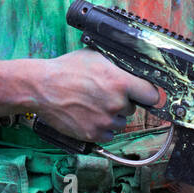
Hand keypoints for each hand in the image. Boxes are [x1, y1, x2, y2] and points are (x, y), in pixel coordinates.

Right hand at [34, 49, 160, 144]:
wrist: (41, 88)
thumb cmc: (66, 69)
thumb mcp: (96, 57)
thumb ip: (117, 66)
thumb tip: (131, 70)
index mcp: (120, 83)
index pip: (152, 96)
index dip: (147, 94)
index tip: (143, 95)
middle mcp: (116, 104)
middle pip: (133, 109)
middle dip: (123, 103)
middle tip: (104, 94)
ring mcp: (105, 122)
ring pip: (120, 123)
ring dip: (112, 116)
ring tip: (93, 104)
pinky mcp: (93, 135)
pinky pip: (108, 135)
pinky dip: (101, 129)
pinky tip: (89, 116)